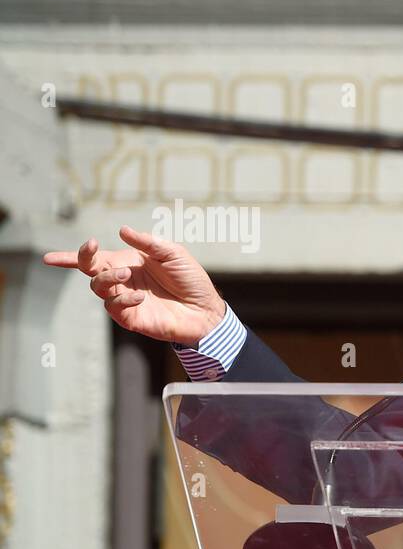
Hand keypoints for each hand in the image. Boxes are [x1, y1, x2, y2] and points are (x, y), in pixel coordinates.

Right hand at [43, 226, 225, 345]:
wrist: (206, 308)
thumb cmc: (190, 279)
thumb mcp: (172, 253)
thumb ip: (148, 242)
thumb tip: (121, 230)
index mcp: (127, 263)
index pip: (93, 259)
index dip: (70, 258)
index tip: (50, 258)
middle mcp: (122, 281)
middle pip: (90, 271)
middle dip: (84, 259)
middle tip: (93, 249)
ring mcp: (125, 300)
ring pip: (99, 288)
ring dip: (108, 278)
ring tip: (127, 274)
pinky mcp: (132, 318)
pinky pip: (116, 308)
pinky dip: (123, 300)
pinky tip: (140, 296)